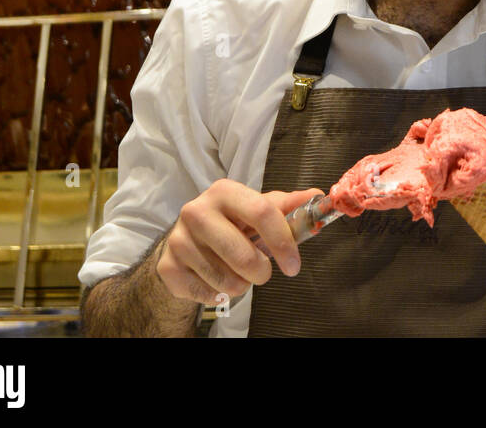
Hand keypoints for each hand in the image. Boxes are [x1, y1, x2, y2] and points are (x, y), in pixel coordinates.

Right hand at [155, 178, 321, 305]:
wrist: (185, 242)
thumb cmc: (230, 223)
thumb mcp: (256, 209)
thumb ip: (287, 205)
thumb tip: (317, 196)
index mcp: (224, 191)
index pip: (262, 212)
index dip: (283, 241)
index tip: (294, 265)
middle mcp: (196, 211)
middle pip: (243, 254)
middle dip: (261, 272)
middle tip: (263, 273)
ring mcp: (178, 240)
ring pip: (226, 280)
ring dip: (240, 284)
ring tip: (236, 272)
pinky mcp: (167, 267)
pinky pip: (207, 294)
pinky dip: (219, 295)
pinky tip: (215, 279)